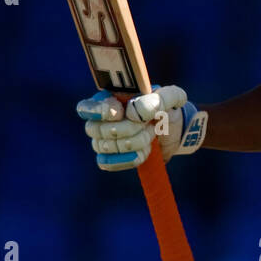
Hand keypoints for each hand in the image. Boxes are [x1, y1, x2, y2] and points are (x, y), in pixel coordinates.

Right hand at [77, 86, 206, 169]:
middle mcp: (101, 120)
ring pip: (105, 147)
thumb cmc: (168, 108)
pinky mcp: (111, 157)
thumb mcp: (171, 97)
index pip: (85, 108)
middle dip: (127, 129)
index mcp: (109, 99)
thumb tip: (133, 111)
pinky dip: (127, 160)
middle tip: (147, 124)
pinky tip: (143, 153)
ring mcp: (104, 140)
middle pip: (96, 130)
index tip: (120, 112)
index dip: (98, 111)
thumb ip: (157, 98)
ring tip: (150, 136)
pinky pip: (106, 163)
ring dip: (134, 143)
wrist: (175, 130)